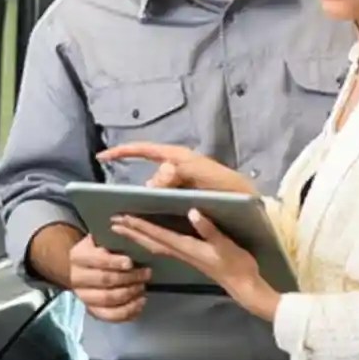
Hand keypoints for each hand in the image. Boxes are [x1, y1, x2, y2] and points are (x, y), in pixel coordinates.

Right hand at [68, 234, 150, 321]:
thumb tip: (131, 238)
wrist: (79, 268)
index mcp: (78, 257)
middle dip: (129, 278)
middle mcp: (77, 278)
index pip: (98, 261)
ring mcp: (83, 296)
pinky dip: (127, 312)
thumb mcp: (99, 239)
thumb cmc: (96, 251)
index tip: (131, 263)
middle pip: (105, 281)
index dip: (115, 262)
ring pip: (108, 300)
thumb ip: (112, 239)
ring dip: (130, 295)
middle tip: (146, 274)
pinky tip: (139, 304)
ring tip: (142, 288)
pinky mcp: (91, 310)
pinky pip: (110, 315)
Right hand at [97, 143, 257, 194]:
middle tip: (115, 194)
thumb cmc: (233, 189)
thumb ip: (178, 174)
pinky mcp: (189, 191)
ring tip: (130, 207)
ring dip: (144, 193)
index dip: (123, 152)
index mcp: (181, 159)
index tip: (102, 156)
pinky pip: (165, 192)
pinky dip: (155, 199)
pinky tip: (152, 210)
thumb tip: (149, 182)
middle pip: (147, 164)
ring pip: (156, 182)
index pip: (145, 149)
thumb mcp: (205, 178)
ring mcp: (185, 178)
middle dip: (130, 171)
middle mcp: (180, 166)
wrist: (256, 204)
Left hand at [110, 209, 279, 321]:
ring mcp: (184, 255)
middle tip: (112, 222)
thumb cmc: (236, 265)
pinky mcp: (189, 257)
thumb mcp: (225, 245)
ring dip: (137, 236)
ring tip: (123, 229)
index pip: (157, 234)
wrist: (243, 286)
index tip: (122, 217)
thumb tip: (193, 212)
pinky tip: (148, 238)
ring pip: (154, 245)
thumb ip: (209, 230)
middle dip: (131, 232)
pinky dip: (150, 241)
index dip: (139, 226)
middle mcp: (180, 252)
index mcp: (186, 247)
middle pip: (149, 241)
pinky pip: (162, 247)